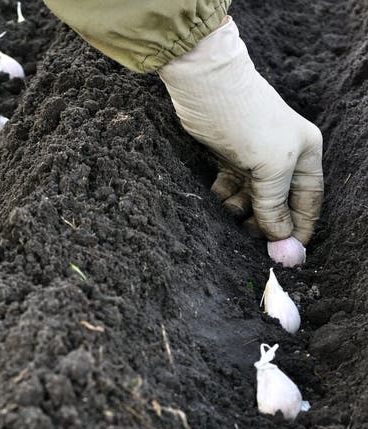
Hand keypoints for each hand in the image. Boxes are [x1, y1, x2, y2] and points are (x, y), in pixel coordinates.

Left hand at [159, 18, 322, 244]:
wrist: (205, 86)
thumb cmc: (247, 121)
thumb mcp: (271, 168)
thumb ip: (276, 206)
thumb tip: (282, 240)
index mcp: (304, 155)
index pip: (309, 201)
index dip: (299, 229)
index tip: (287, 255)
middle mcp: (283, 157)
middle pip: (278, 205)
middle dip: (266, 223)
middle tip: (251, 237)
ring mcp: (254, 158)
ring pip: (252, 200)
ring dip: (241, 212)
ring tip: (230, 211)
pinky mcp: (228, 158)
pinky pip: (230, 190)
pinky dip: (224, 198)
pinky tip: (218, 197)